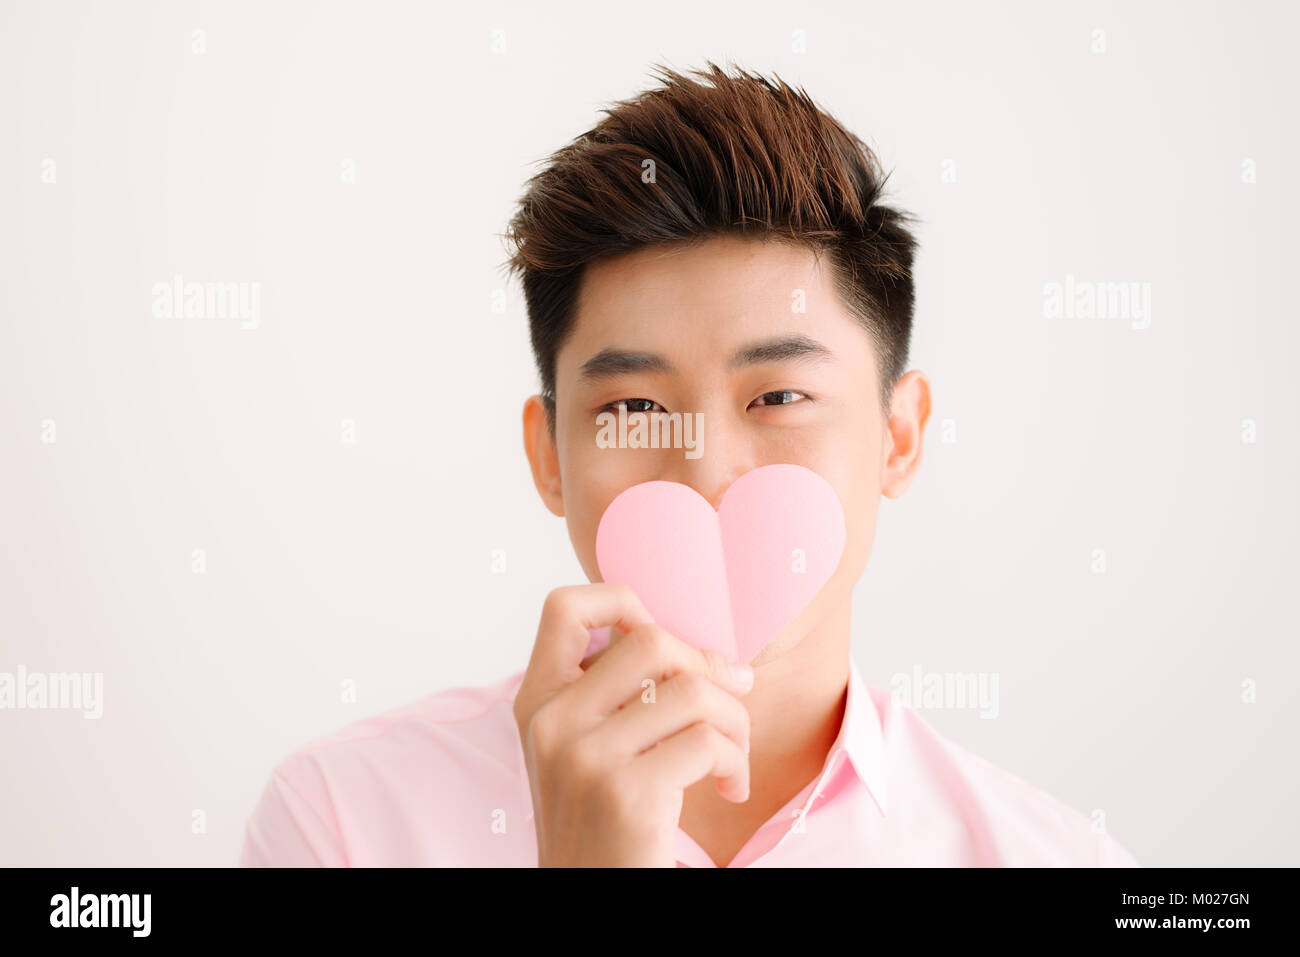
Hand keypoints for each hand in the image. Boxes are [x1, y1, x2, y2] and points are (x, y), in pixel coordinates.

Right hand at [513, 584, 754, 866]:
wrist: (589, 898)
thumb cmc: (603, 825)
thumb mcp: (585, 751)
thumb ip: (615, 696)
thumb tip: (706, 654)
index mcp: (536, 701)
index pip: (565, 606)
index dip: (623, 604)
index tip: (663, 651)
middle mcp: (552, 722)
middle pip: (652, 641)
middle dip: (709, 669)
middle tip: (727, 706)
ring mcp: (585, 757)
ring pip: (694, 689)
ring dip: (735, 722)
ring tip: (734, 755)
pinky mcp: (627, 794)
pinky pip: (709, 741)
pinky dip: (736, 762)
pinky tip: (729, 788)